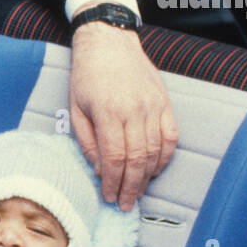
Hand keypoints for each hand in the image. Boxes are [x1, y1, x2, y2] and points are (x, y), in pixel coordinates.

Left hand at [68, 21, 177, 210]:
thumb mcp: (75, 108)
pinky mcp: (165, 102)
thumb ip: (87, 141)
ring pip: (156, 151)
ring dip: (147, 176)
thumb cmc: (87, 76)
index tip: (110, 197)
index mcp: (109, 112)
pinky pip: (171, 136)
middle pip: (137, 160)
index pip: (115, 158)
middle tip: (126, 204)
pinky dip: (165, 156)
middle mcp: (134, 110)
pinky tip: (155, 169)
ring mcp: (153, 106)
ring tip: (138, 191)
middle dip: (131, 187)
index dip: (114, 182)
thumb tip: (100, 170)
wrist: (108, 42)